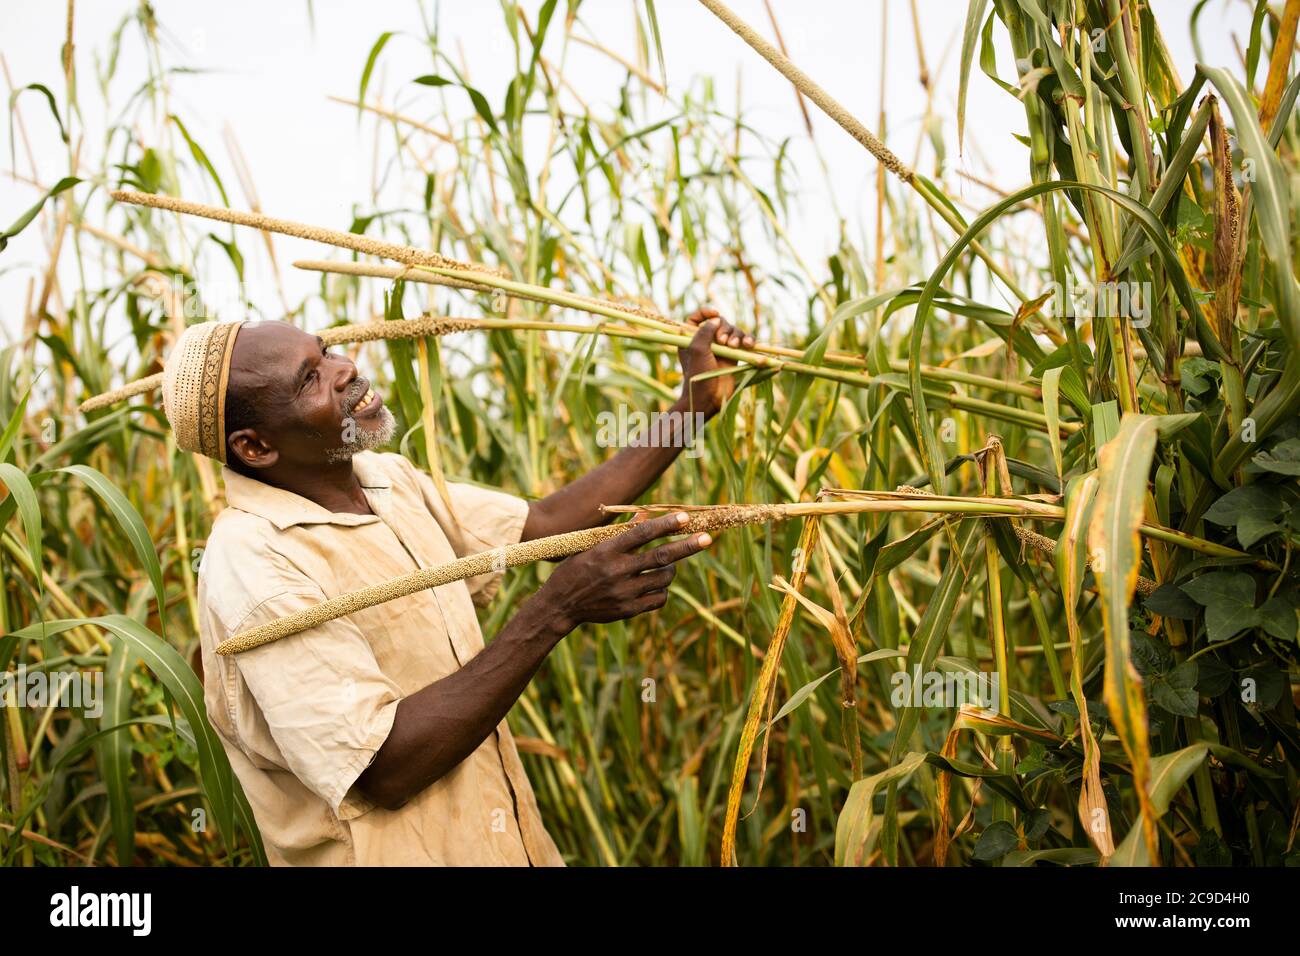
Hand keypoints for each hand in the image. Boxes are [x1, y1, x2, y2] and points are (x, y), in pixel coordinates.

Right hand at [536, 513, 710, 632]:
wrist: (560, 605)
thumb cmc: (577, 569)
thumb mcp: (593, 546)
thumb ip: (621, 532)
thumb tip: (645, 514)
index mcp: (606, 551)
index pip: (642, 534)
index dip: (665, 525)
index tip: (685, 517)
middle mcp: (617, 571)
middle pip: (661, 556)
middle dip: (688, 546)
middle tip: (707, 538)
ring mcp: (624, 592)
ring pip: (664, 577)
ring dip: (671, 569)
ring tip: (667, 565)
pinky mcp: (628, 610)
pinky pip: (659, 598)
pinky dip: (663, 589)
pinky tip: (656, 584)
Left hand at [678, 307, 754, 417]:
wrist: (708, 397)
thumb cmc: (698, 374)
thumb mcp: (697, 349)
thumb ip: (705, 331)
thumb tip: (716, 319)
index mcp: (692, 339)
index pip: (697, 318)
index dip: (705, 313)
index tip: (714, 313)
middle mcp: (707, 342)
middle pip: (720, 323)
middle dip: (724, 328)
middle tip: (722, 342)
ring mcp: (722, 349)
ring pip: (734, 332)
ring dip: (736, 336)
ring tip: (733, 346)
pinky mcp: (735, 357)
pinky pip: (745, 343)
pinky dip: (749, 341)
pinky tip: (750, 345)